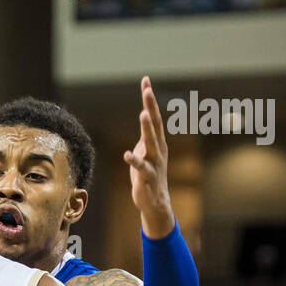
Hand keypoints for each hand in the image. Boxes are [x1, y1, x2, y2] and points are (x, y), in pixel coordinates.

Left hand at [124, 76, 174, 238]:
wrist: (156, 204)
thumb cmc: (148, 178)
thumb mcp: (145, 156)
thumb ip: (143, 143)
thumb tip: (142, 134)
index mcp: (157, 143)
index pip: (155, 117)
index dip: (150, 100)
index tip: (146, 81)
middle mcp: (158, 150)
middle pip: (155, 125)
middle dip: (151, 106)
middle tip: (148, 90)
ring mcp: (154, 164)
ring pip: (151, 143)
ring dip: (148, 128)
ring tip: (144, 114)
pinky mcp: (147, 178)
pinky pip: (141, 168)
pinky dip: (135, 161)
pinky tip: (127, 154)